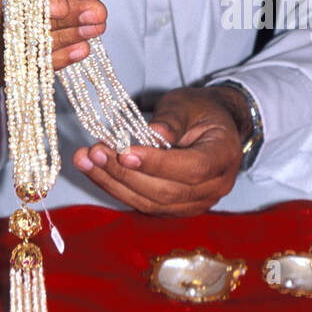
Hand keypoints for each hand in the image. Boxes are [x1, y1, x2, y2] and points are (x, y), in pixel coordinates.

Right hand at [0, 0, 106, 99]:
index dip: (29, 3)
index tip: (66, 4)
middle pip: (8, 29)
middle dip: (60, 23)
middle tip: (97, 15)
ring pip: (14, 54)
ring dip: (60, 44)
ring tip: (94, 33)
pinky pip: (10, 74)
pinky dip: (45, 63)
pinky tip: (74, 52)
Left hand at [72, 84, 248, 215]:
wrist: (211, 127)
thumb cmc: (200, 110)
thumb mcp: (188, 103)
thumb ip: (172, 119)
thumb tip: (151, 135)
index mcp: (224, 156)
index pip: (193, 168)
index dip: (158, 164)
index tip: (125, 153)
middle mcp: (215, 187)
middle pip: (168, 191)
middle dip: (126, 174)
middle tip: (95, 151)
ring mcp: (195, 203)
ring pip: (151, 203)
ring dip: (114, 183)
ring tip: (86, 160)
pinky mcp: (175, 208)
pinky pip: (144, 204)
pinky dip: (117, 189)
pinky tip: (95, 171)